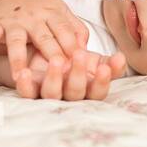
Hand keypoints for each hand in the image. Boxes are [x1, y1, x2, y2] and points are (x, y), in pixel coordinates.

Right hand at [0, 0, 87, 77]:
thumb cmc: (43, 8)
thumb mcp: (63, 12)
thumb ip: (76, 29)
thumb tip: (84, 47)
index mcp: (53, 12)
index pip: (65, 31)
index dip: (72, 47)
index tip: (79, 65)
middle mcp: (33, 16)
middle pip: (44, 38)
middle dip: (51, 54)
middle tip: (58, 73)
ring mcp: (13, 21)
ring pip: (16, 41)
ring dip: (17, 59)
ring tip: (19, 76)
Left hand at [4, 47, 126, 100]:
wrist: (45, 50)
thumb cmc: (74, 58)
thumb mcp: (94, 59)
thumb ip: (109, 63)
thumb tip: (121, 58)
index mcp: (86, 90)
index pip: (97, 92)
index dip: (101, 82)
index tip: (104, 69)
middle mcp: (67, 96)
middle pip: (75, 93)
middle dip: (78, 75)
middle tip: (79, 55)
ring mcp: (47, 94)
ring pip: (51, 94)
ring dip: (54, 79)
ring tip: (56, 61)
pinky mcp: (29, 90)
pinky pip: (27, 92)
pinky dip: (25, 85)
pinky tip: (25, 72)